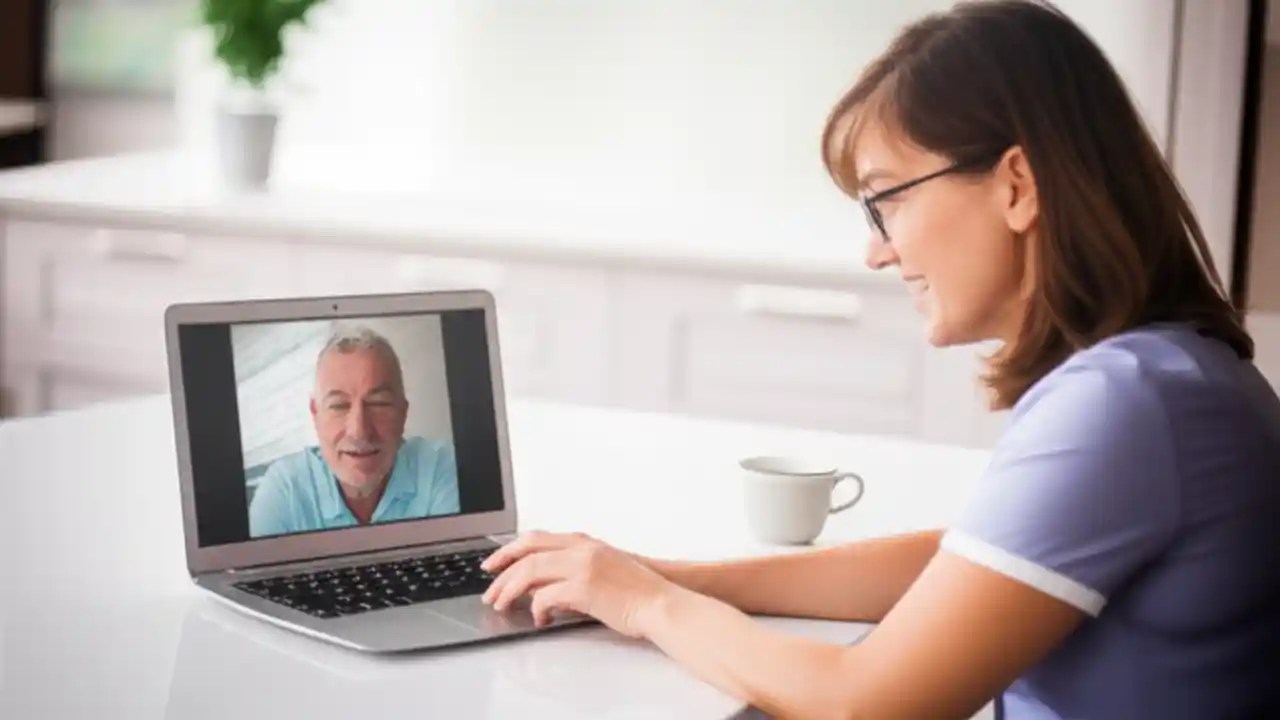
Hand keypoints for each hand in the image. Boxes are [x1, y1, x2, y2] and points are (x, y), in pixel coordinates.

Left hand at [480, 531, 677, 638]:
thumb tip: (540, 587)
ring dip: (510, 590)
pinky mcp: (584, 588)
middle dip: (502, 571)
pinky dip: (536, 609)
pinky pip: (546, 597)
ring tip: (502, 606)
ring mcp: (582, 566)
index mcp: (584, 542)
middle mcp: (580, 549)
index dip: (509, 550)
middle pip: (526, 552)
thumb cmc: (637, 592)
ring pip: (530, 572)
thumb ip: (571, 571)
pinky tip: (539, 619)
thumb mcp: (602, 569)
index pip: (535, 538)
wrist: (661, 602)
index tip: (494, 564)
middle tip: (490, 590)